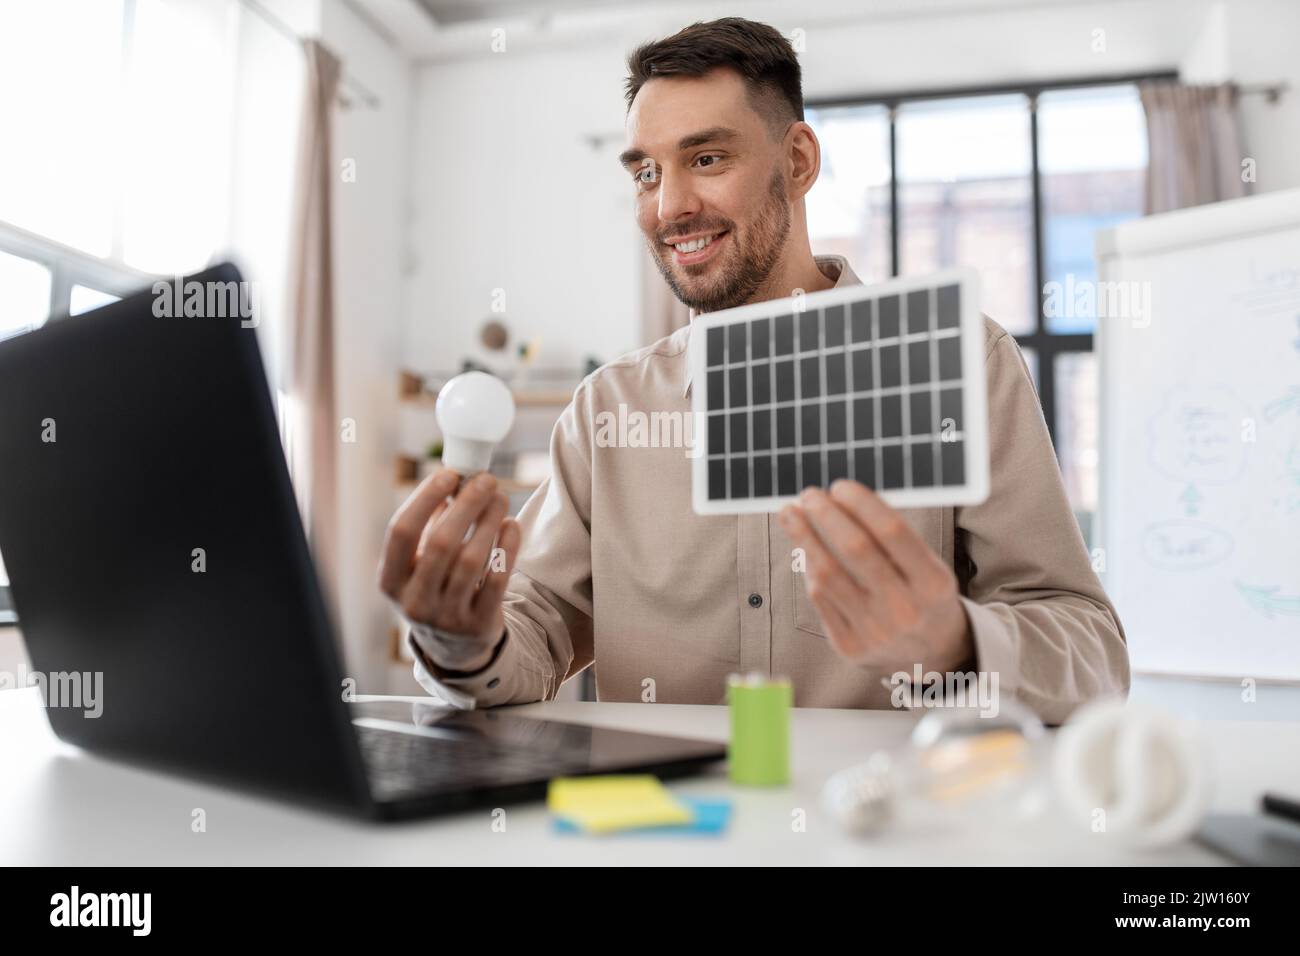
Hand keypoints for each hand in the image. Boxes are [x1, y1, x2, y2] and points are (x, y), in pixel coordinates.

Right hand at [377, 468, 519, 669]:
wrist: (454, 647)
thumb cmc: (435, 588)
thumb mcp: (419, 565)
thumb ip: (430, 526)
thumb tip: (454, 481)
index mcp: (390, 581)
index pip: (401, 532)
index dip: (425, 498)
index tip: (450, 474)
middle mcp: (414, 602)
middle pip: (441, 543)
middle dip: (467, 505)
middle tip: (486, 480)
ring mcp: (446, 618)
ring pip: (471, 560)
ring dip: (489, 522)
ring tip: (500, 498)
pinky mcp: (478, 625)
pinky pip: (497, 580)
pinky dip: (507, 548)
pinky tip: (511, 525)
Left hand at [777, 480, 971, 673]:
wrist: (932, 657)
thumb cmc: (924, 597)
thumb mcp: (928, 567)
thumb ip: (893, 538)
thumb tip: (839, 499)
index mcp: (932, 583)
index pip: (891, 531)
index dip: (861, 503)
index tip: (839, 486)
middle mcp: (905, 609)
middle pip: (854, 549)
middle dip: (825, 515)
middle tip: (809, 495)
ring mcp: (875, 631)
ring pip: (827, 574)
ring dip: (803, 537)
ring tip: (791, 514)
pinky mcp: (849, 646)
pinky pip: (819, 598)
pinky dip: (808, 568)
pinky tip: (803, 548)